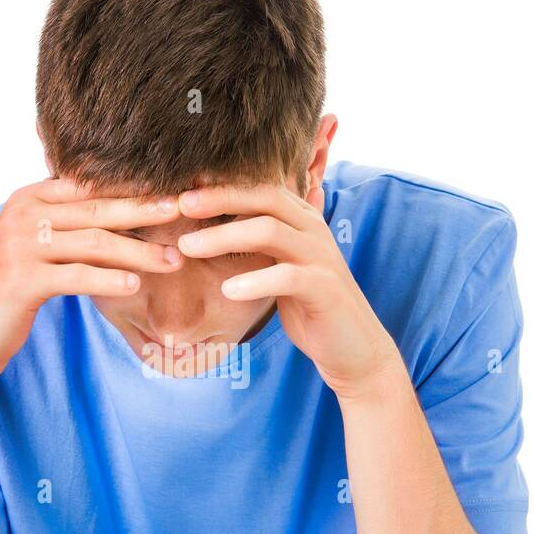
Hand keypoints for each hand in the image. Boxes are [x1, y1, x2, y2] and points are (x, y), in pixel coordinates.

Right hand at [0, 177, 181, 388]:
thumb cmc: (10, 292)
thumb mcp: (36, 248)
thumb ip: (67, 225)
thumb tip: (122, 210)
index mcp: (28, 197)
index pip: (89, 186)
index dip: (132, 187)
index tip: (172, 189)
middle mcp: (23, 213)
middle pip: (97, 209)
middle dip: (145, 209)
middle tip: (185, 210)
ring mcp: (20, 245)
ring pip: (94, 243)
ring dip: (139, 251)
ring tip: (173, 260)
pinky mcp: (22, 279)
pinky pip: (77, 276)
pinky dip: (109, 280)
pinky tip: (135, 285)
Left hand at [175, 182, 402, 400]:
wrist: (353, 347)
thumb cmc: (309, 306)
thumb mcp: (282, 267)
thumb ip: (261, 243)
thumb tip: (215, 225)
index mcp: (302, 220)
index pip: (260, 189)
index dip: (222, 186)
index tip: (183, 190)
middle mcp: (314, 230)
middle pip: (263, 200)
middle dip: (219, 199)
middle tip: (180, 205)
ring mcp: (321, 257)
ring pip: (270, 231)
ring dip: (224, 236)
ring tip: (188, 248)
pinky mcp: (325, 288)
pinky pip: (287, 276)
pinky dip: (254, 281)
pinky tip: (227, 290)